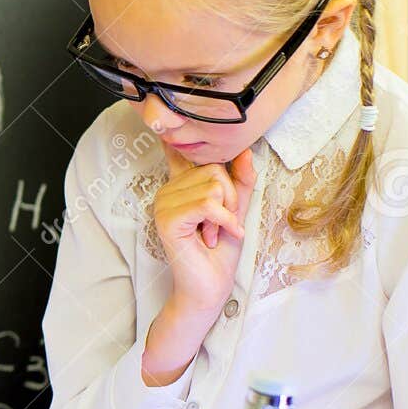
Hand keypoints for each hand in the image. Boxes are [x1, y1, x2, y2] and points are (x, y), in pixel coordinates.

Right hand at [153, 146, 256, 317]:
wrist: (210, 286)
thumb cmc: (221, 250)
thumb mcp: (237, 209)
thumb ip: (241, 181)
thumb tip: (244, 151)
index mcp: (180, 185)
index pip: (180, 151)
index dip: (177, 137)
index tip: (163, 122)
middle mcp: (167, 190)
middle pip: (213, 168)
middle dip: (230, 197)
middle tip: (222, 223)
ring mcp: (163, 204)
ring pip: (213, 185)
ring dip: (226, 212)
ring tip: (215, 232)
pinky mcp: (167, 219)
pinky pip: (207, 204)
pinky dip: (222, 221)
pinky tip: (217, 236)